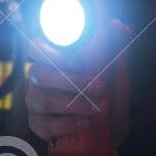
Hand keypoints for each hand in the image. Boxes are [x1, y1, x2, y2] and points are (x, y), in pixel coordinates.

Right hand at [25, 20, 130, 150]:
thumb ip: (110, 46)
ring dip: (75, 104)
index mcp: (49, 60)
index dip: (52, 52)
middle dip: (72, 81)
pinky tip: (86, 123)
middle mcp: (37, 79)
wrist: (95, 128)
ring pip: (44, 100)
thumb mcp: (105, 68)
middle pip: (41, 74)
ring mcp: (34, 102)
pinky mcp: (37, 125)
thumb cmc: (96, 89)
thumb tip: (121, 28)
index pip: (36, 48)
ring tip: (99, 109)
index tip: (78, 61)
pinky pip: (46, 124)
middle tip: (101, 87)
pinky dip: (68, 124)